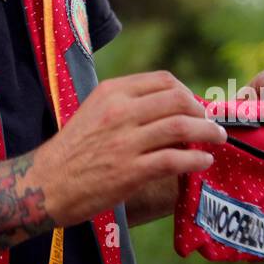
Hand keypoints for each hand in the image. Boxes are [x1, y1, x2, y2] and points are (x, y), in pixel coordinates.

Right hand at [32, 70, 228, 226]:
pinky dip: (196, 159)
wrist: (46, 183)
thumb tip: (166, 109)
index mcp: (111, 92)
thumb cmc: (71, 150)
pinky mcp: (130, 171)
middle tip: (210, 122)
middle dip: (201, 110)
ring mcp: (125, 141)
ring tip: (217, 138)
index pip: (162, 80)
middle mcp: (120, 111)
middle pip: (177, 100)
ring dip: (207, 132)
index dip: (186, 91)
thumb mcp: (93, 112)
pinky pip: (174, 159)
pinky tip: (203, 161)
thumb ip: (125, 105)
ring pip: (180, 127)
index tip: (194, 104)